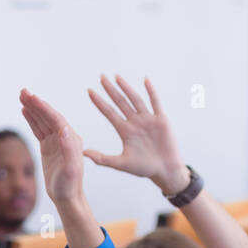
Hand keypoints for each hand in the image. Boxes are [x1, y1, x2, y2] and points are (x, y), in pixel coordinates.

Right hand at [19, 87, 86, 205]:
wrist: (67, 197)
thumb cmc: (69, 185)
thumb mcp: (71, 169)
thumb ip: (69, 149)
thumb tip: (63, 130)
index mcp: (71, 139)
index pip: (56, 119)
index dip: (43, 108)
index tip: (32, 98)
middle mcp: (65, 137)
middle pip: (49, 116)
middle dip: (36, 103)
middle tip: (23, 91)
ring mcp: (57, 141)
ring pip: (43, 121)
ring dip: (33, 108)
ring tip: (21, 96)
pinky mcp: (49, 147)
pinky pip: (39, 129)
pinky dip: (32, 119)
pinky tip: (25, 111)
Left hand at [84, 75, 188, 195]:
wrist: (164, 171)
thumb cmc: (143, 168)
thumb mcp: (121, 164)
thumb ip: (102, 159)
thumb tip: (83, 152)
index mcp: (125, 131)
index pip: (109, 113)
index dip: (99, 102)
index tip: (89, 91)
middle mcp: (135, 122)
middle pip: (120, 102)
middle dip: (110, 90)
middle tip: (101, 76)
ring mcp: (148, 120)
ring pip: (135, 100)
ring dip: (126, 88)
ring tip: (117, 77)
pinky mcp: (161, 120)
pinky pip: (155, 103)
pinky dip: (151, 92)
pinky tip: (145, 80)